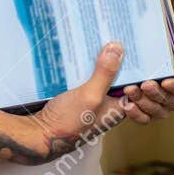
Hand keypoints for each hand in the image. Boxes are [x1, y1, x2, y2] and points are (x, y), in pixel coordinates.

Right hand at [26, 41, 128, 159]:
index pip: (135, 84)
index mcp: (119, 107)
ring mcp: (92, 102)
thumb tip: (118, 49)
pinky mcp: (77, 99)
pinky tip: (81, 55)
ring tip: (98, 41)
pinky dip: (84, 69)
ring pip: (100, 77)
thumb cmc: (67, 122)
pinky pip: (85, 80)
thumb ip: (105, 74)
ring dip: (98, 63)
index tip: (133, 45)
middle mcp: (107, 105)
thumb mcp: (90, 95)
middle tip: (114, 38)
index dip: (136, 66)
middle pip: (117, 78)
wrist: (37, 136)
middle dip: (115, 60)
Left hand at [114, 30, 173, 123]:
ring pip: (157, 111)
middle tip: (144, 84)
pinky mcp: (147, 113)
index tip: (165, 81)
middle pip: (171, 101)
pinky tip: (126, 105)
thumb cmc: (162, 46)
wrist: (141, 54)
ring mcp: (161, 106)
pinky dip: (135, 114)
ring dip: (144, 102)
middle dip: (156, 94)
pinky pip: (144, 119)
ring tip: (130, 90)